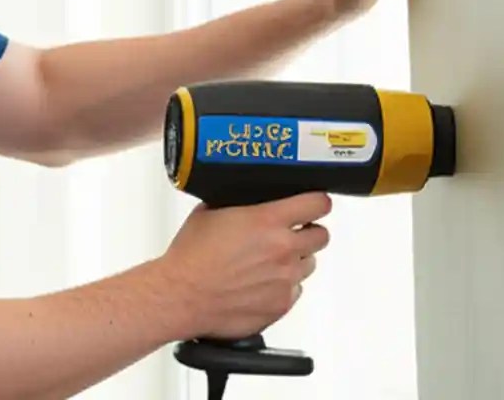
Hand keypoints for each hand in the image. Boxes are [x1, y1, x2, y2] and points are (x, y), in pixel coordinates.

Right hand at [160, 193, 332, 339]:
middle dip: (308, 232)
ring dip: (294, 261)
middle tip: (290, 235)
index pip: (318, 204)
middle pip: (321, 235)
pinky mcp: (281, 304)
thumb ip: (236, 205)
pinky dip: (282, 286)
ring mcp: (285, 279)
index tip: (313, 204)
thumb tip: (245, 199)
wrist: (181, 296)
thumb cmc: (190, 258)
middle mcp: (283, 249)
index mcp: (267, 221)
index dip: (317, 202)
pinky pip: (294, 290)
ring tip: (266, 263)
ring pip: (308, 264)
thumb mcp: (208, 213)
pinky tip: (258, 284)